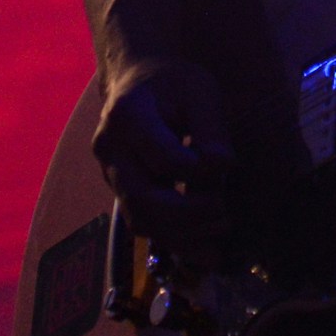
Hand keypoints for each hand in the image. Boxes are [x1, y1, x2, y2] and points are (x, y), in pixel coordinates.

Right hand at [92, 55, 235, 241]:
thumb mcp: (200, 91)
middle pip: (142, 197)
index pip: (163, 157)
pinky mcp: (121, 192)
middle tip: (224, 213)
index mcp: (128, 114)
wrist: (140, 83)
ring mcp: (110, 174)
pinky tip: (206, 251)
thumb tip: (222, 167)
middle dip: (188, 214)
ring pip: (140, 219)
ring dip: (182, 235)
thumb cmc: (174, 84)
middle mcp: (109, 148)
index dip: (198, 170)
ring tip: (220, 231)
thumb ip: (211, 129)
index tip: (226, 164)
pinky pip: (144, 225)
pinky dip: (176, 241)